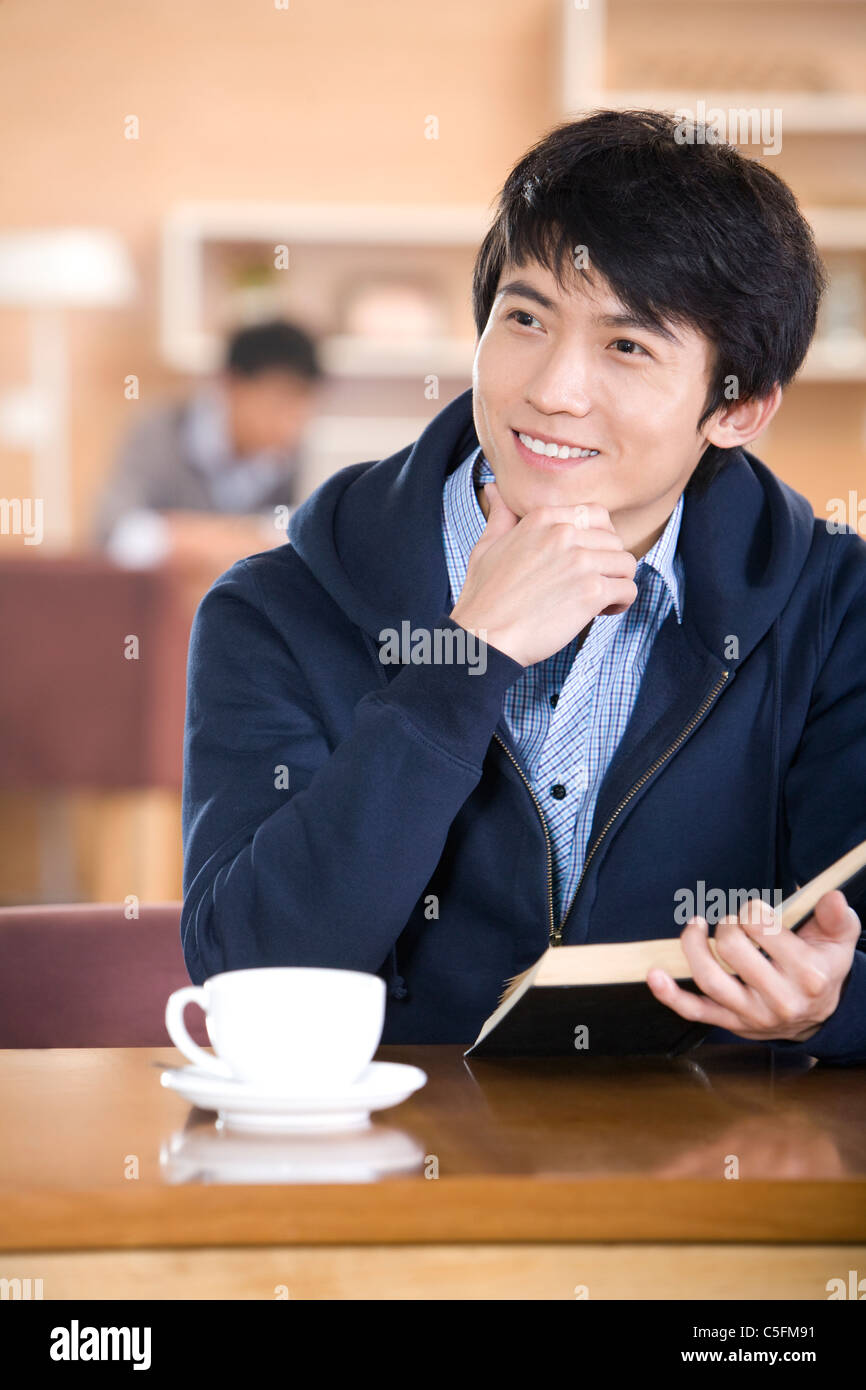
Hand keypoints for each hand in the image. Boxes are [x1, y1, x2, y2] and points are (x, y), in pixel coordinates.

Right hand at [449, 481, 637, 666]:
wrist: (485, 635)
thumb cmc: (484, 596)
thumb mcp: (487, 546)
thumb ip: (500, 515)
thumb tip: (493, 488)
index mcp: (543, 517)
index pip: (597, 515)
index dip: (598, 540)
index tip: (584, 561)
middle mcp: (565, 533)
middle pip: (615, 541)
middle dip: (607, 564)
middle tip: (588, 585)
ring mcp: (580, 561)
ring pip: (626, 564)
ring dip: (616, 583)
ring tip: (596, 600)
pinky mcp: (592, 591)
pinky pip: (629, 590)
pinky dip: (620, 603)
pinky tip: (600, 612)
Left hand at [647, 889, 860, 1042]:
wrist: (820, 1016)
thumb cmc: (822, 968)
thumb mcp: (839, 941)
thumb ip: (838, 917)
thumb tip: (832, 898)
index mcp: (807, 973)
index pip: (761, 927)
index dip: (752, 910)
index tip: (756, 911)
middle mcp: (779, 998)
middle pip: (731, 948)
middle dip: (727, 924)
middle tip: (735, 922)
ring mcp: (752, 1014)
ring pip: (709, 977)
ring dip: (693, 946)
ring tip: (696, 926)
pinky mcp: (731, 1023)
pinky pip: (695, 1010)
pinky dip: (671, 994)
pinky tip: (655, 976)